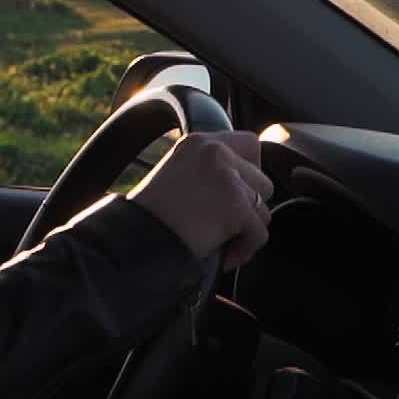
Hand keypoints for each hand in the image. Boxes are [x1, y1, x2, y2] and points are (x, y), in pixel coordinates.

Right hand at [126, 131, 273, 269]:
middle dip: (248, 207)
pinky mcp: (237, 205)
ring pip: (263, 209)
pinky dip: (244, 250)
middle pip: (262, 181)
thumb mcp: (177, 176)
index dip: (250, 171)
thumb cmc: (150, 219)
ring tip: (219, 242)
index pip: (249, 143)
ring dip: (245, 230)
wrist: (135, 240)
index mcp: (199, 142)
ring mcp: (228, 177)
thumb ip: (209, 171)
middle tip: (223, 225)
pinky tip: (222, 256)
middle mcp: (215, 152)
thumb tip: (245, 186)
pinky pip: (259, 234)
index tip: (238, 194)